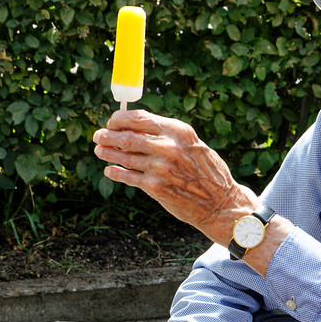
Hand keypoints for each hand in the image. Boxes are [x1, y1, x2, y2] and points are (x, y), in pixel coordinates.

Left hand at [92, 109, 244, 241]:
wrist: (221, 203)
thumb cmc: (207, 173)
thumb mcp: (193, 145)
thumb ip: (169, 136)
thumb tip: (138, 127)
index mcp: (179, 132)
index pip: (140, 118)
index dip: (120, 119)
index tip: (112, 122)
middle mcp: (168, 147)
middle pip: (127, 137)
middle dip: (108, 135)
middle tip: (99, 136)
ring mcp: (160, 168)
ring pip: (124, 156)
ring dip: (108, 153)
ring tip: (100, 150)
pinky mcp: (155, 187)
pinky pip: (128, 177)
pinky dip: (116, 172)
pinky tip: (110, 170)